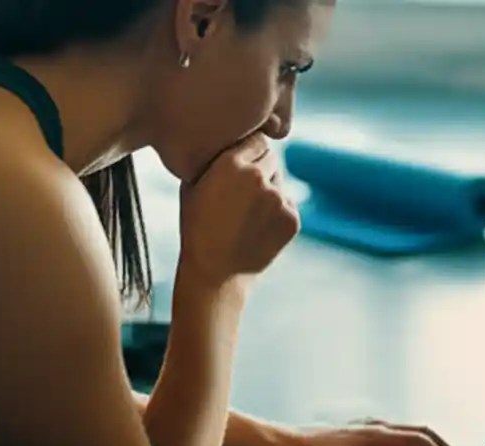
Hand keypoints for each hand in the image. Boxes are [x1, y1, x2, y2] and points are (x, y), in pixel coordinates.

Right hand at [178, 133, 299, 287]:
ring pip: (280, 182)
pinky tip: (257, 229)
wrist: (215, 271)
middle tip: (243, 195)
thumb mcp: (193, 184)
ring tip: (247, 216)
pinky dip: (278, 213)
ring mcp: (278, 198)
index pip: (256, 140)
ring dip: (269, 192)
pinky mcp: (292, 218)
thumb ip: (213, 156)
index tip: (240, 168)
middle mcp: (257, 176)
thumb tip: (226, 134)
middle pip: (271, 158)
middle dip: (261, 170)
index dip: (248, 153)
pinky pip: (288, 204)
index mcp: (231, 163)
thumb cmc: (197, 226)